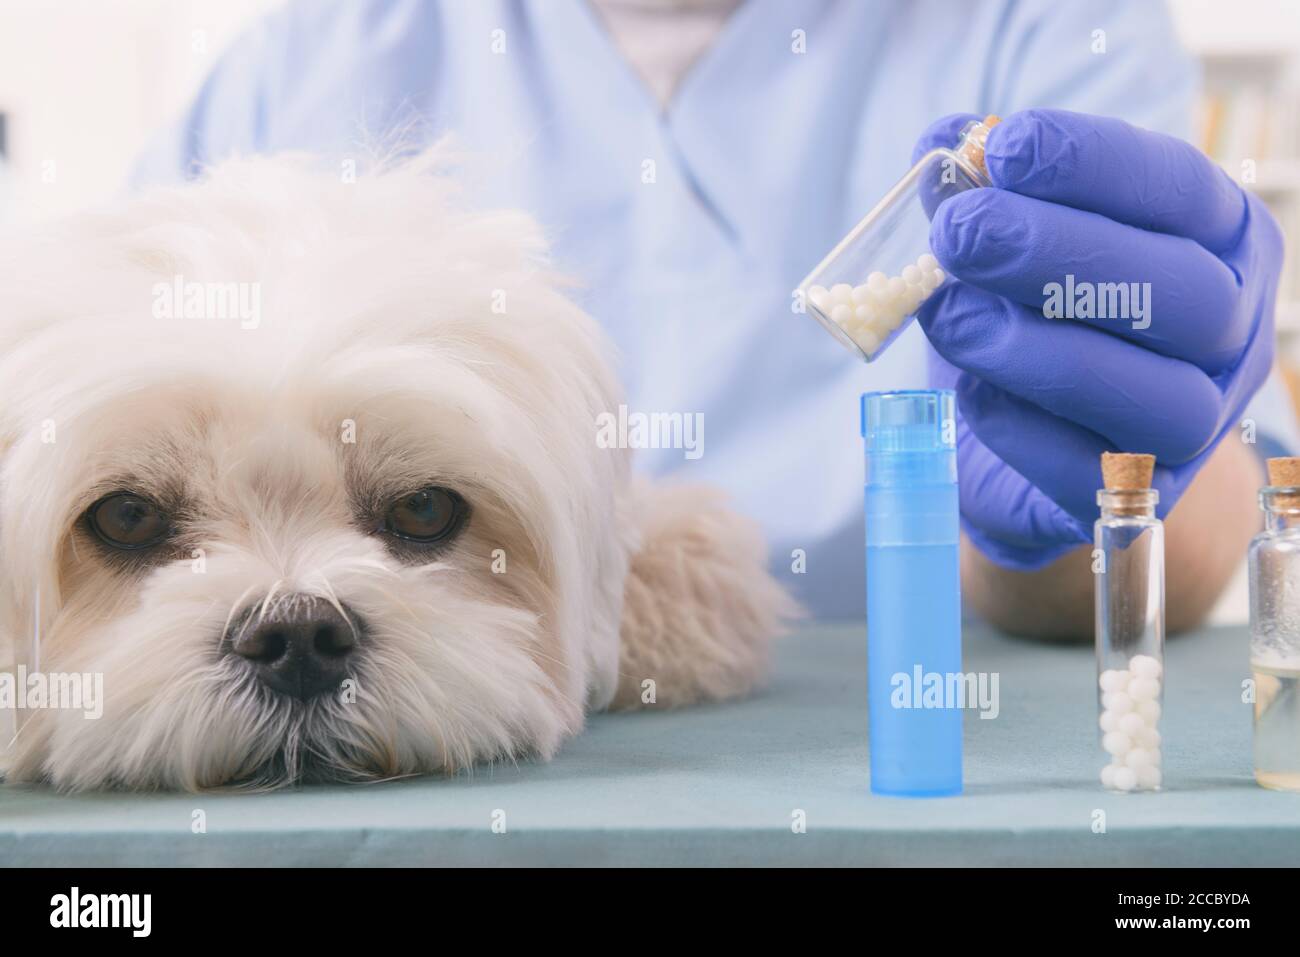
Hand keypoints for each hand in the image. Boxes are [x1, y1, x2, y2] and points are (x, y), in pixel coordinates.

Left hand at [912, 109, 1281, 568]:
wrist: (1043, 432)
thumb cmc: (1039, 309)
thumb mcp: (1012, 239)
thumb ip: (983, 193)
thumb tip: (939, 148)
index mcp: (1220, 239)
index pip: (1180, 189)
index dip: (1091, 164)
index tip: (1002, 147)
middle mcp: (1231, 329)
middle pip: (1180, 291)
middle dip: (1056, 253)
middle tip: (958, 233)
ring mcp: (1197, 421)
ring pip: (1155, 394)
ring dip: (1038, 350)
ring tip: (948, 316)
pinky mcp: (1138, 493)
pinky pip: (1089, 468)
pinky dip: (1019, 425)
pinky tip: (969, 392)